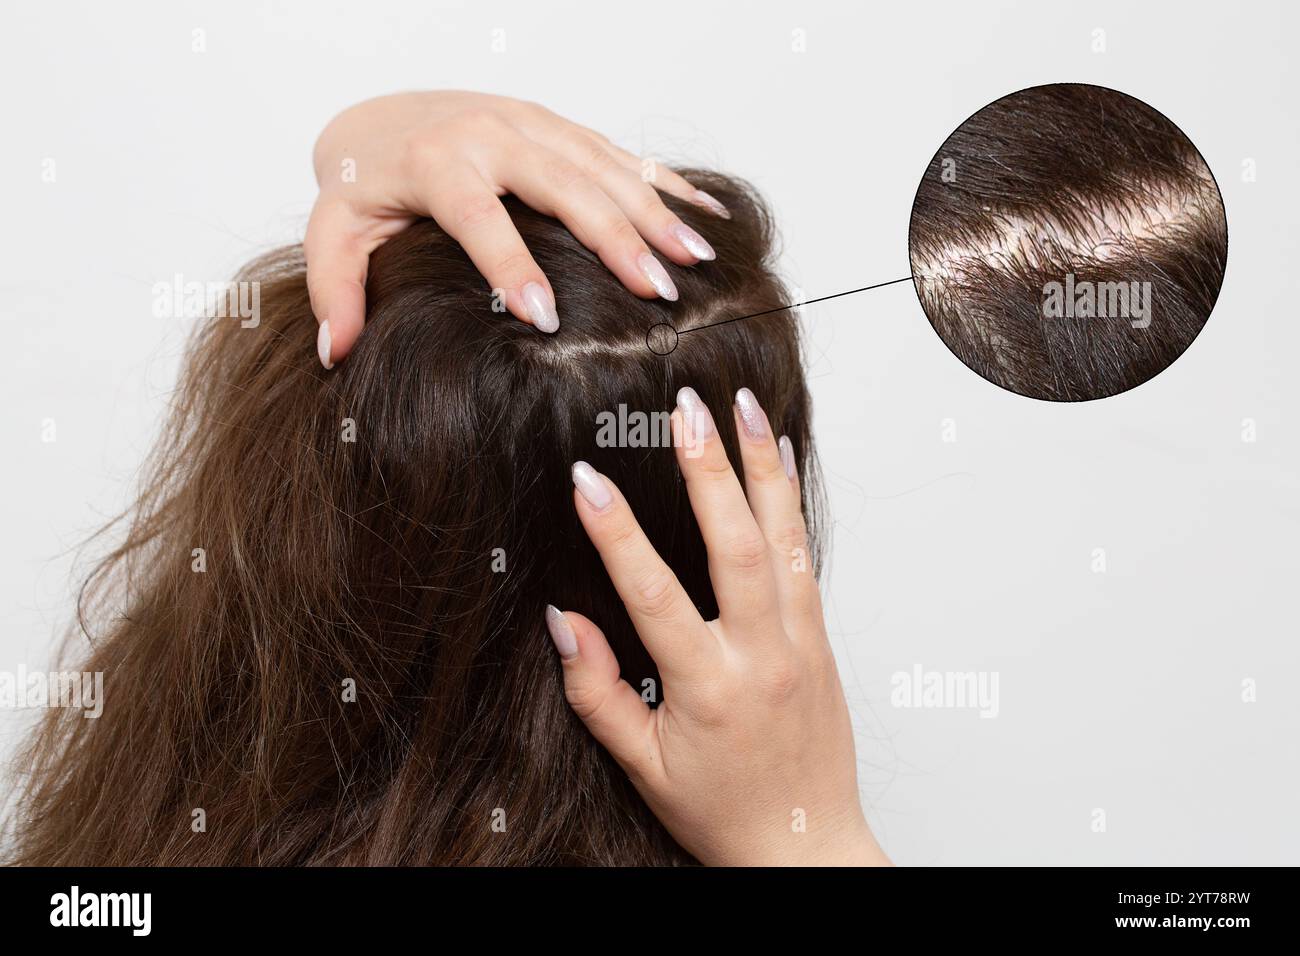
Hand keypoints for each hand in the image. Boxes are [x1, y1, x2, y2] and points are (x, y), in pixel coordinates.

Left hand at [306, 91, 728, 366]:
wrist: (378, 116)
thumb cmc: (362, 185)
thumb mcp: (334, 234)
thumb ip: (336, 289)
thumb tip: (338, 349)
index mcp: (436, 162)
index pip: (478, 217)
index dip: (513, 266)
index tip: (546, 320)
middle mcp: (490, 132)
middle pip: (562, 186)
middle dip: (614, 239)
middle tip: (657, 291)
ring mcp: (532, 123)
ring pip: (603, 166)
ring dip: (654, 213)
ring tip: (697, 260)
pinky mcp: (559, 126)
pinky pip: (620, 152)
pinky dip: (666, 183)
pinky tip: (706, 216)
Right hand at [546, 387, 890, 866]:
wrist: (806, 847)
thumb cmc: (723, 811)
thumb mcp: (643, 767)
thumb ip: (597, 693)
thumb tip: (564, 624)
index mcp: (709, 690)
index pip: (654, 594)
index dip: (616, 533)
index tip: (588, 481)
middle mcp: (762, 657)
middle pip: (736, 546)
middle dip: (709, 470)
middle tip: (686, 410)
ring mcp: (801, 644)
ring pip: (784, 540)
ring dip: (764, 467)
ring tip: (745, 407)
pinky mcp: (823, 640)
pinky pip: (807, 559)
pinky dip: (793, 503)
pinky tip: (781, 461)